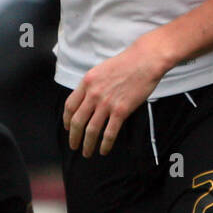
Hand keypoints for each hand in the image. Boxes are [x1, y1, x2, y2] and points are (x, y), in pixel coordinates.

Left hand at [63, 36, 173, 156]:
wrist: (145, 60)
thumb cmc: (127, 62)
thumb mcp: (101, 69)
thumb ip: (93, 84)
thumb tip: (87, 99)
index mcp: (87, 82)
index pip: (70, 105)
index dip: (66, 120)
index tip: (67, 127)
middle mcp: (93, 94)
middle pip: (77, 121)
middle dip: (73, 137)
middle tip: (74, 145)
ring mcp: (106, 103)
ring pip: (91, 130)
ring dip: (87, 144)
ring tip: (87, 153)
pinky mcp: (121, 110)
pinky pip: (109, 132)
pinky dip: (105, 144)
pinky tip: (103, 150)